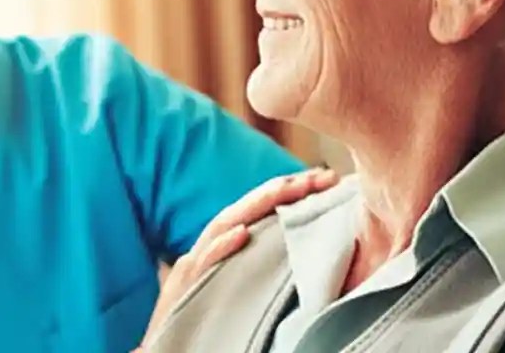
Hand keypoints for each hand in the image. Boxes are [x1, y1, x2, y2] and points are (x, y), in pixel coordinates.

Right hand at [137, 168, 340, 348]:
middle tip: (320, 176)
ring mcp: (192, 270)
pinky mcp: (182, 292)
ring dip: (257, 205)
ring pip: (222, 226)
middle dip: (281, 189)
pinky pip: (203, 266)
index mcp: (219, 250)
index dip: (287, 194)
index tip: (323, 181)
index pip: (255, 213)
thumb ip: (254, 267)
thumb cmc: (202, 328)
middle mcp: (205, 252)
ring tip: (288, 188)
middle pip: (244, 210)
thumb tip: (294, 252)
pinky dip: (220, 248)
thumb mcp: (232, 289)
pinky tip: (240, 235)